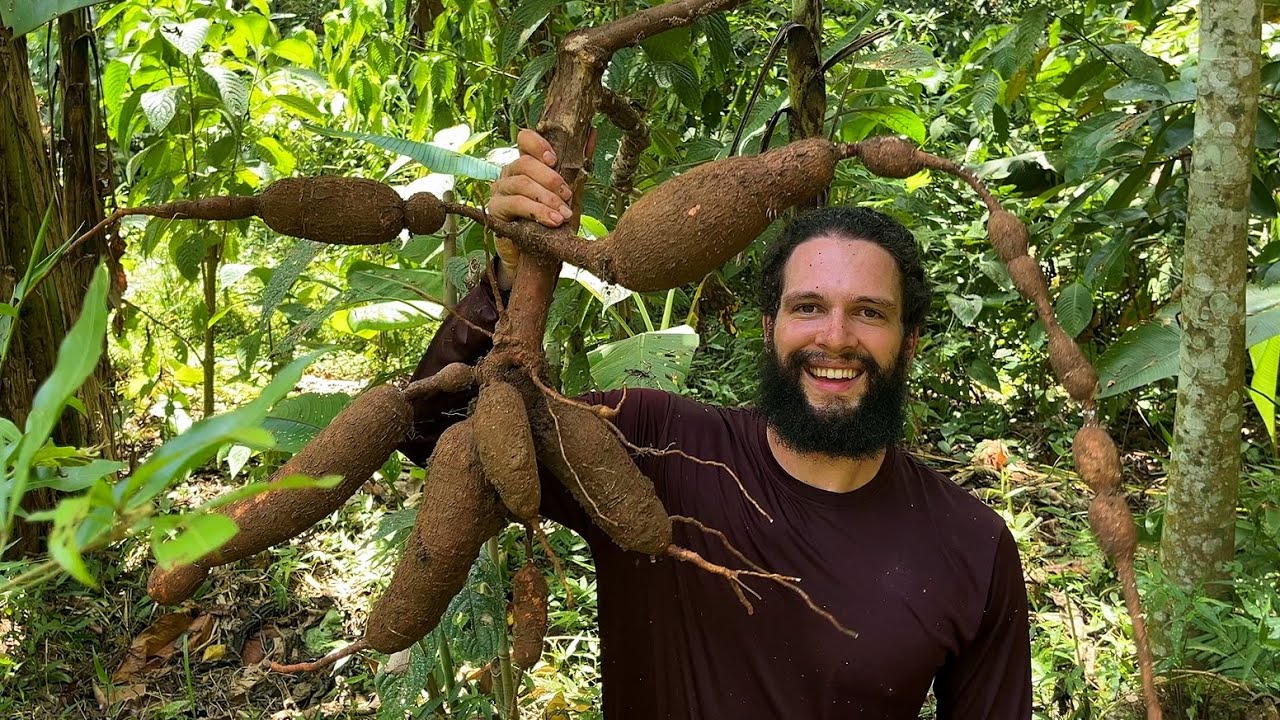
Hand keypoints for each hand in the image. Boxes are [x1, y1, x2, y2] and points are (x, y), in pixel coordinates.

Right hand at [489, 130, 572, 288]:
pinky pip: (515, 204)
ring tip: (564, 215)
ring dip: (547, 199)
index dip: (538, 144)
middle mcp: (509, 174)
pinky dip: (537, 212)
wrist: (537, 255)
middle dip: (550, 179)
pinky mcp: (495, 210)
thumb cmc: (552, 220)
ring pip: (521, 184)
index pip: (524, 139)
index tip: (555, 160)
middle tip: (568, 196)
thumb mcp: (570, 193)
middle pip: (524, 163)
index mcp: (526, 164)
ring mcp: (499, 191)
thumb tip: (592, 132)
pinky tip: (552, 221)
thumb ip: (579, 165)